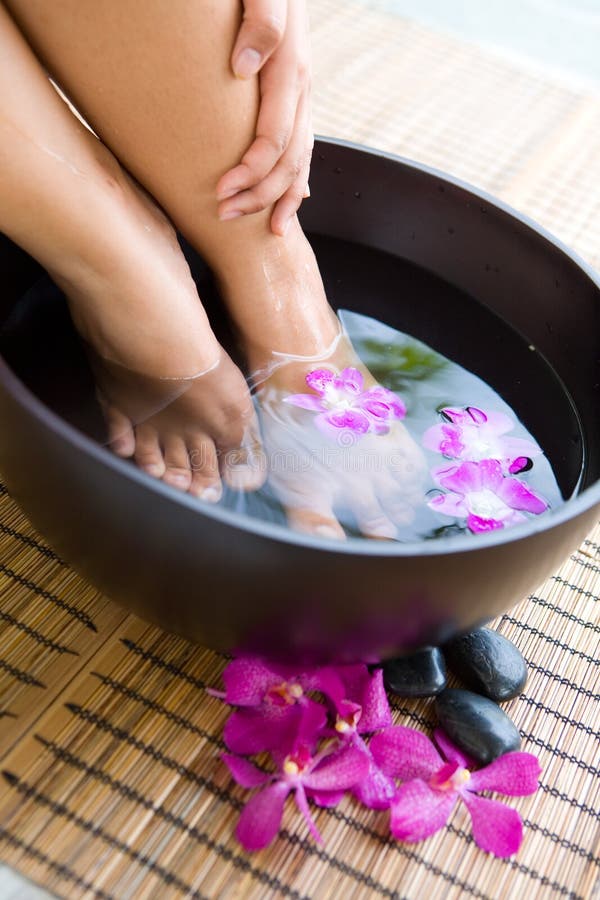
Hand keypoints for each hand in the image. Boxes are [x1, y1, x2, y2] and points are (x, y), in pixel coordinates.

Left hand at [217, 0, 312, 236]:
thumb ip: (260, 22)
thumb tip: (245, 66)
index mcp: (290, 71)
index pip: (274, 140)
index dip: (250, 172)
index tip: (221, 191)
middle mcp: (301, 90)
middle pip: (288, 161)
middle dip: (259, 196)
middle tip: (225, 216)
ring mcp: (303, 97)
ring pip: (301, 160)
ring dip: (280, 198)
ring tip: (264, 227)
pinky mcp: (297, 98)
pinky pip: (304, 147)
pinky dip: (299, 180)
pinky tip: (296, 200)